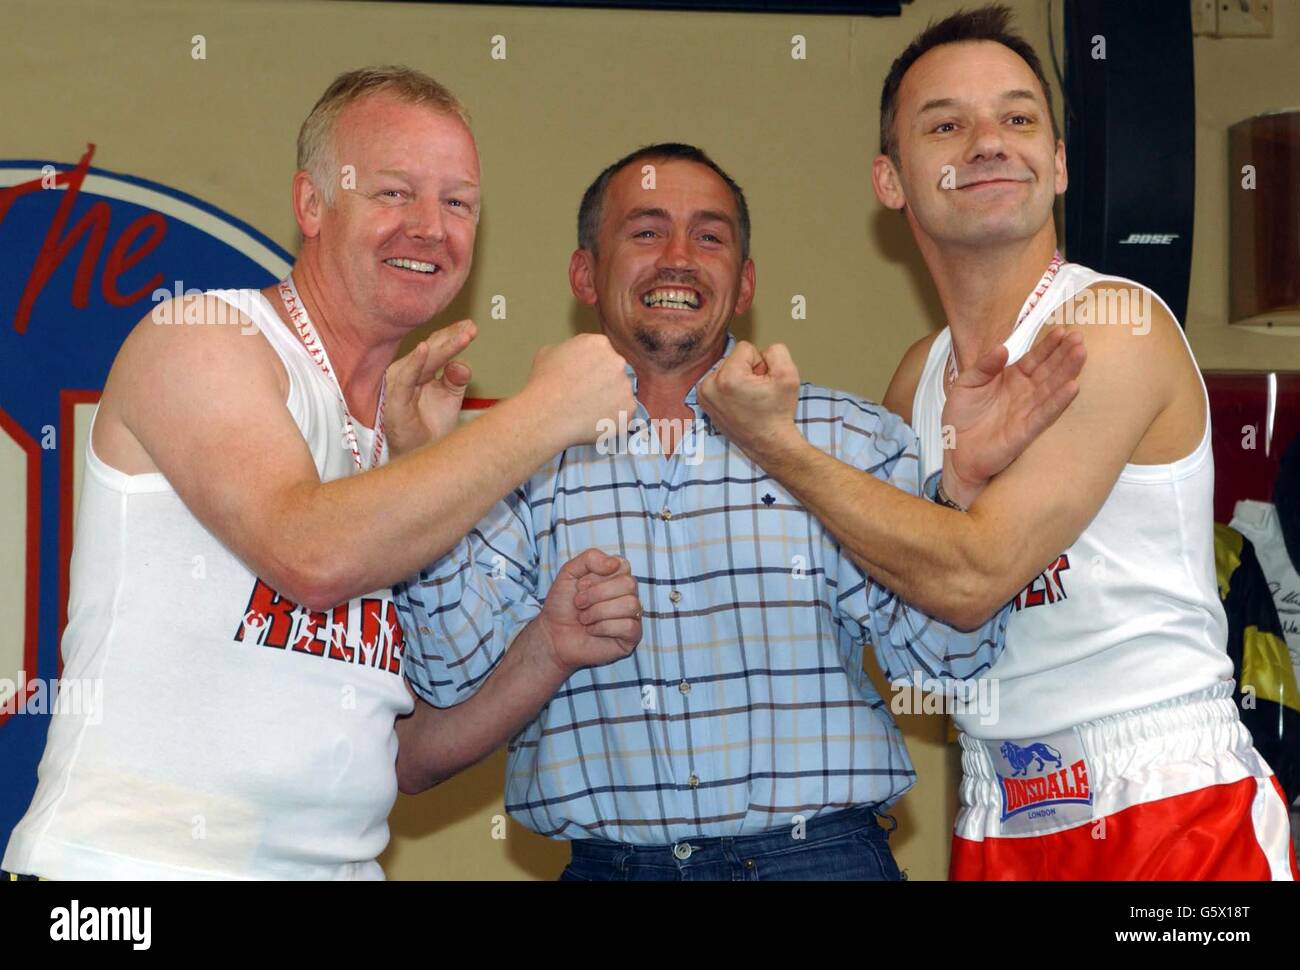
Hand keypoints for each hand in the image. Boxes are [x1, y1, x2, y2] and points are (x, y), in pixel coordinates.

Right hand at [384, 319, 475, 455]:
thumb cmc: (431, 425)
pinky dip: (414, 362)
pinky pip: (404, 378)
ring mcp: (399, 385)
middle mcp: (407, 373)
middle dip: (452, 337)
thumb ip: (457, 379)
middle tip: (471, 329)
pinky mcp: (394, 400)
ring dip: (441, 347)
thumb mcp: (450, 397)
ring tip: (461, 336)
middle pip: (432, 349)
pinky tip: (424, 349)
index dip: (453, 335)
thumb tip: (462, 364)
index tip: (471, 327)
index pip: (437, 346)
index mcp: (420, 369)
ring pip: (422, 361)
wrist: (420, 454)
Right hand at [524, 334, 634, 445]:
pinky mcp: (628, 409)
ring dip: (610, 400)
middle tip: (587, 395)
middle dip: (604, 382)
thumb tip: (572, 356)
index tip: (584, 378)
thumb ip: (568, 349)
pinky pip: (624, 413)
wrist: (546, 414)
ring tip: (589, 410)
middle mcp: (617, 361)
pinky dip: (613, 418)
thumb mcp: (549, 352)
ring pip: (621, 392)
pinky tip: (595, 421)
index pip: (603, 353)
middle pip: (615, 371)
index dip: (593, 367)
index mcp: (599, 343)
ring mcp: (625, 386)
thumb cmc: (543, 383)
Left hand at [534, 548, 641, 674]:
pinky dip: (604, 627)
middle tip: (579, 603)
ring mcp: (632, 616)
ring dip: (598, 612)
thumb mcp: (569, 573)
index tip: (580, 586)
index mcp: (616, 577)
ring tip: (584, 618)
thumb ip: (590, 558)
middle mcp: (628, 595)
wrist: (553, 635)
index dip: (598, 576)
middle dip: (597, 594)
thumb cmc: (562, 605)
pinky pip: (629, 626)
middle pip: (629, 584)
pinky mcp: (632, 637)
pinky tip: (592, 630)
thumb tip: (614, 563)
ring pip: (630, 605)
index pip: (623, 565)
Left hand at [697, 341, 801, 458]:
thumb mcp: (788, 375)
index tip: (763, 382)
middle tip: (757, 393)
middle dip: (748, 371)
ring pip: (726, 368)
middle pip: (733, 358)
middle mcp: (709, 386)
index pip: (745, 348)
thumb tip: (761, 352)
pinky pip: (719, 380)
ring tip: (749, 399)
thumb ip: (776, 351)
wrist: (769, 443)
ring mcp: (704, 395)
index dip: (760, 363)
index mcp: (727, 378)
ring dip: (739, 379)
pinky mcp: (704, 402)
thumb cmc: (777, 414)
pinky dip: (730, 388)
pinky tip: (739, 403)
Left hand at [941, 327, 1085, 506]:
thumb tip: (1002, 348)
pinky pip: (1045, 414)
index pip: (1034, 358)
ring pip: (1052, 388)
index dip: (1048, 345)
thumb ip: (984, 366)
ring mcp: (1027, 411)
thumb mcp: (967, 384)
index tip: (1063, 330)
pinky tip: (1073, 387)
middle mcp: (1024, 392)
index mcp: (1011, 378)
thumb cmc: (961, 418)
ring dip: (1067, 371)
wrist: (955, 452)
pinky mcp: (1026, 431)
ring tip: (1081, 353)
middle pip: (1048, 370)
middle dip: (1064, 353)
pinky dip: (1058, 401)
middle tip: (1080, 337)